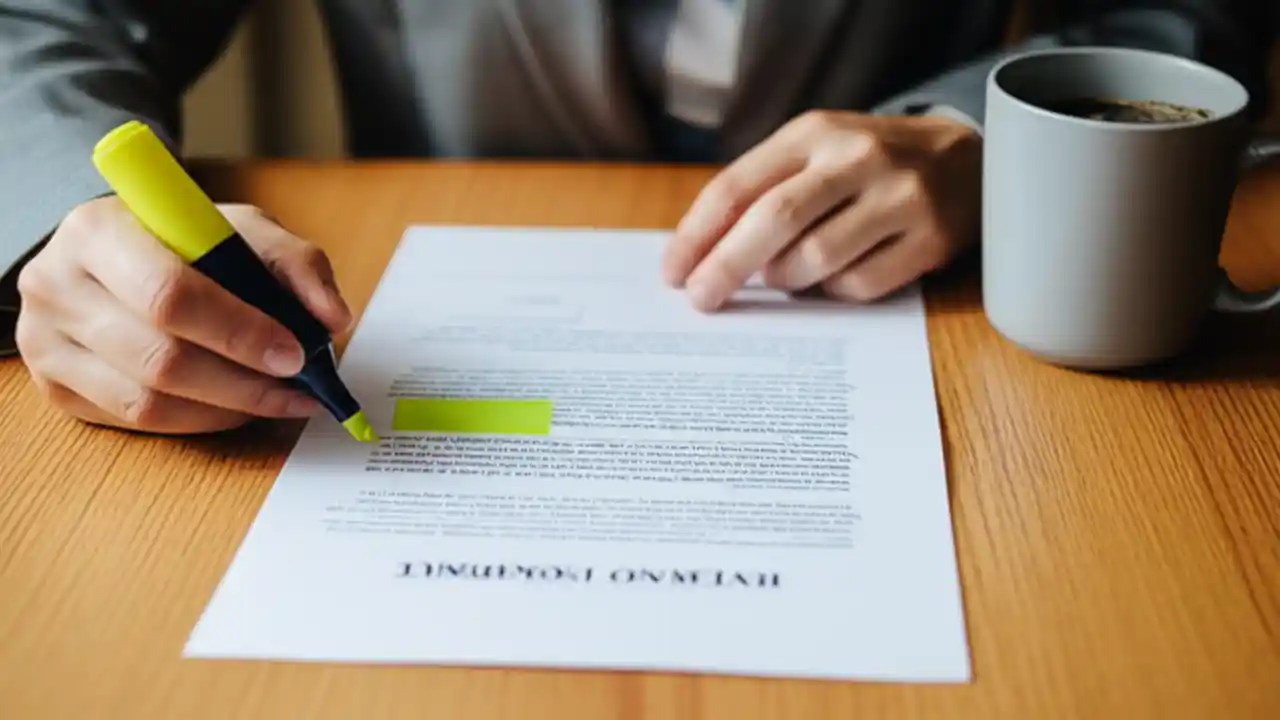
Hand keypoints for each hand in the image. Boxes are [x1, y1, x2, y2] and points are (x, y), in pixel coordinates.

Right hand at [15, 197, 351, 433]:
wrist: (114, 257)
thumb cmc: (180, 241)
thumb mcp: (239, 230)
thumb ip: (296, 264)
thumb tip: (333, 318)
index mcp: (98, 230)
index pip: (169, 295)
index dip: (239, 331)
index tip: (294, 353)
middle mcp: (56, 284)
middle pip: (159, 358)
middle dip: (243, 382)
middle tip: (297, 387)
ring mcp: (45, 340)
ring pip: (147, 401)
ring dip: (227, 409)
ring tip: (278, 400)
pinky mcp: (54, 385)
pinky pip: (135, 422)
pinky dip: (197, 421)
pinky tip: (236, 407)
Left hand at [663, 110, 981, 309]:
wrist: (967, 160)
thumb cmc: (867, 165)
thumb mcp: (815, 153)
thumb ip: (762, 190)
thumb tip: (701, 254)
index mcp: (815, 132)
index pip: (738, 186)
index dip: (697, 234)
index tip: (674, 272)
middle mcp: (858, 158)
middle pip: (772, 221)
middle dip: (727, 267)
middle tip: (703, 299)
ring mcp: (900, 197)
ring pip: (814, 261)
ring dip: (787, 280)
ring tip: (785, 276)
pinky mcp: (931, 238)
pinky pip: (858, 286)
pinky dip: (835, 291)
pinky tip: (837, 275)